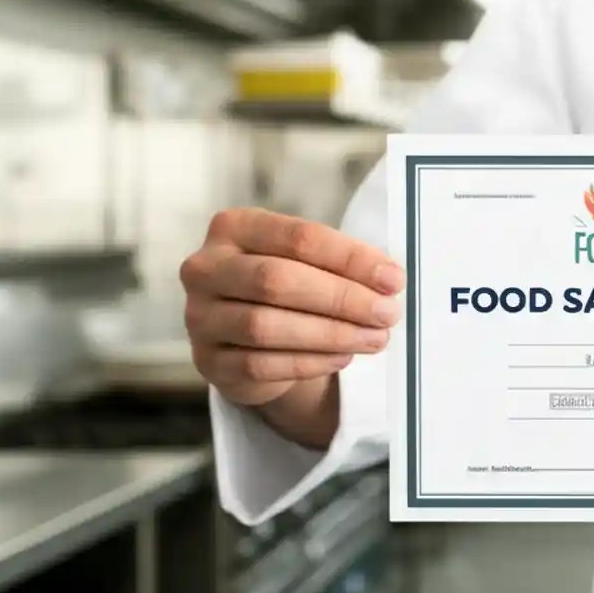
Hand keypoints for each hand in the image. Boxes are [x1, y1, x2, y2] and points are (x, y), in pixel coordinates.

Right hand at [181, 209, 403, 408]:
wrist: (248, 337)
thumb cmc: (288, 286)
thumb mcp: (310, 263)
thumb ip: (343, 266)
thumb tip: (388, 281)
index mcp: (234, 228)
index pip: (299, 237)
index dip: (350, 258)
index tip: (393, 279)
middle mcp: (206, 268)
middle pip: (277, 280)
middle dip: (342, 299)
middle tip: (386, 313)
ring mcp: (200, 317)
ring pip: (266, 327)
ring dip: (331, 334)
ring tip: (374, 338)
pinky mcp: (209, 361)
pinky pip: (261, 364)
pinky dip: (310, 362)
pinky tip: (343, 357)